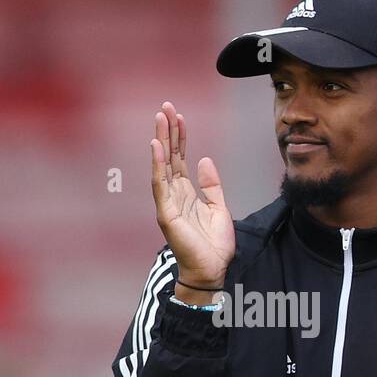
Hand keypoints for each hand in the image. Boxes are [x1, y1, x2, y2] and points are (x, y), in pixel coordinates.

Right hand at [150, 102, 234, 296]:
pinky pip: (160, 184)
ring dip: (161, 141)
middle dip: (168, 131)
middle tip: (166, 106)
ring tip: (160, 118)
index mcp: (186, 193)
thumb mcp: (219, 208)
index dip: (181, 137)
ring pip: (163, 165)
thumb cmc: (214, 245)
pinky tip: (157, 146)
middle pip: (169, 157)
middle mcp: (174, 194)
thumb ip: (212, 185)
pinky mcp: (166, 213)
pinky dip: (158, 164)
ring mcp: (168, 203)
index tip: (180, 116)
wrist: (212, 270)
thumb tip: (205, 159)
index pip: (180, 159)